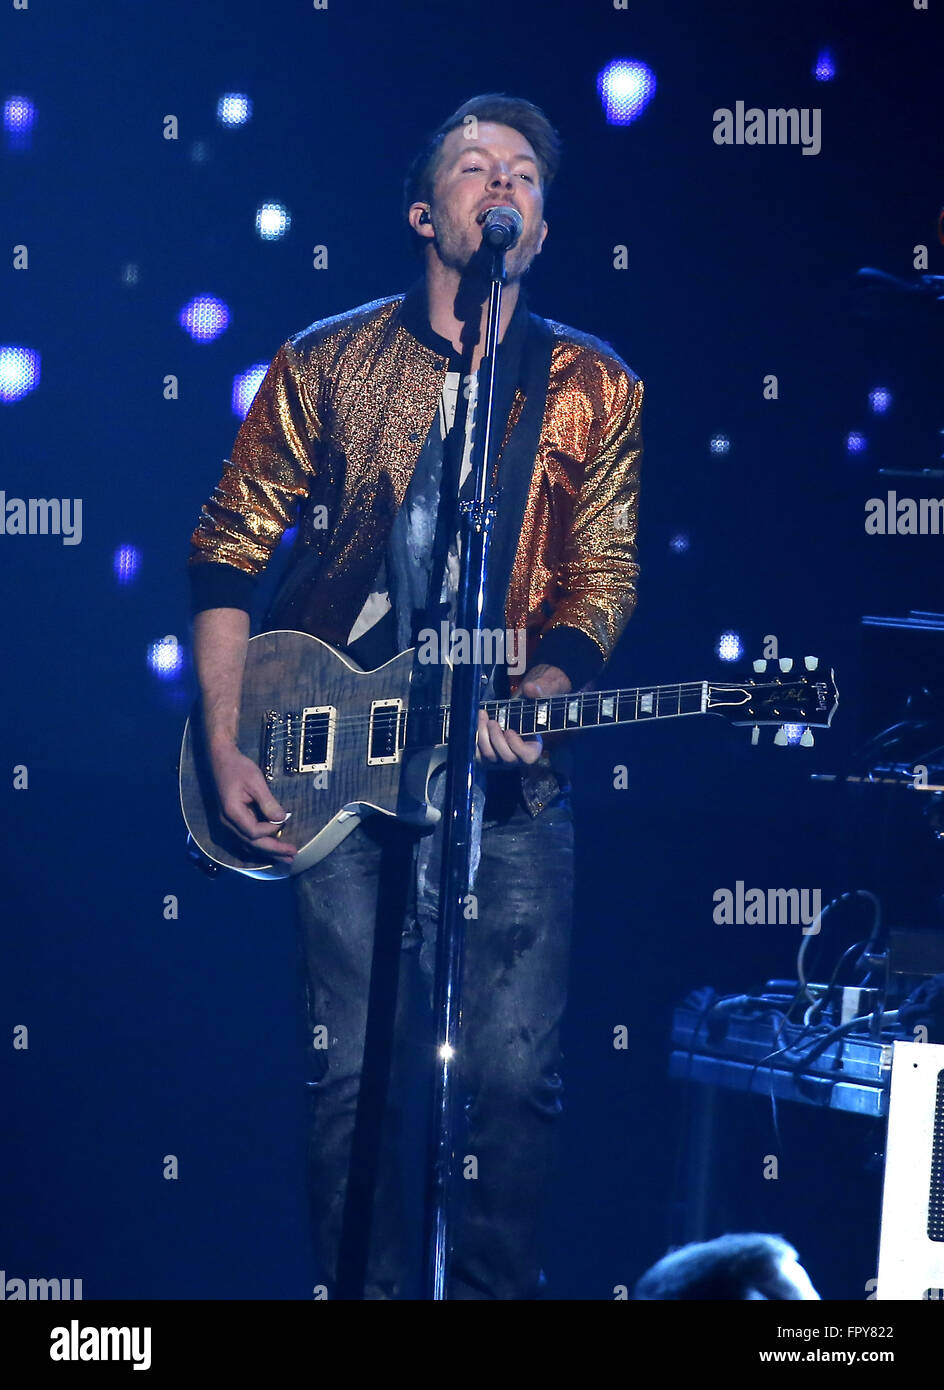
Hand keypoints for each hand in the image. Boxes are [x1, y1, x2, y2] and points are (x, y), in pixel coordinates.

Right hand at [209, 739, 296, 860]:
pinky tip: (268, 851)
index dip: (270, 831)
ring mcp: (227, 823)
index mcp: (232, 812)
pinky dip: (257, 846)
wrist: (221, 760)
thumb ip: (268, 802)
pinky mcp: (231, 821)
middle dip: (273, 851)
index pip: (253, 832)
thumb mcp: (256, 782)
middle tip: (292, 856)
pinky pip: (244, 839)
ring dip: (267, 852)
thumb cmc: (238, 768)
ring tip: (284, 858)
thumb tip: (281, 820)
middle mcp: (227, 822)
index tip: (284, 821)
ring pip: (247, 845)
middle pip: (251, 844)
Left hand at [476, 664, 570, 767]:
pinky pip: (476, 754)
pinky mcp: (485, 757)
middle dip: (497, 738)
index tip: (509, 730)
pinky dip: (474, 738)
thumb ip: (536, 695)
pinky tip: (476, 722)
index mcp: (532, 751)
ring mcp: (499, 761)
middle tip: (492, 722)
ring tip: (482, 716)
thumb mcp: (534, 703)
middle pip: (506, 758)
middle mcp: (516, 760)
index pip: (527, 756)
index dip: (516, 745)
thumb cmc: (526, 714)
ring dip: (483, 735)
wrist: (512, 720)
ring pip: (489, 756)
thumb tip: (530, 688)